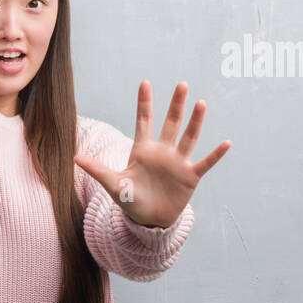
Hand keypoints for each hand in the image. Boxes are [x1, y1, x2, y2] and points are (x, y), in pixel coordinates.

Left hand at [74, 80, 230, 228]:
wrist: (149, 219)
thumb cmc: (131, 199)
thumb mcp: (114, 184)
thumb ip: (98, 170)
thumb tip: (75, 158)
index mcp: (143, 150)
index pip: (143, 121)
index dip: (144, 103)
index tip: (145, 82)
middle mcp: (162, 152)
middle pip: (170, 124)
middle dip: (175, 105)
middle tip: (181, 84)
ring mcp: (178, 163)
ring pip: (188, 138)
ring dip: (195, 122)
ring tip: (201, 103)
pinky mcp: (190, 176)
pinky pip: (205, 163)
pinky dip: (215, 154)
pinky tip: (226, 143)